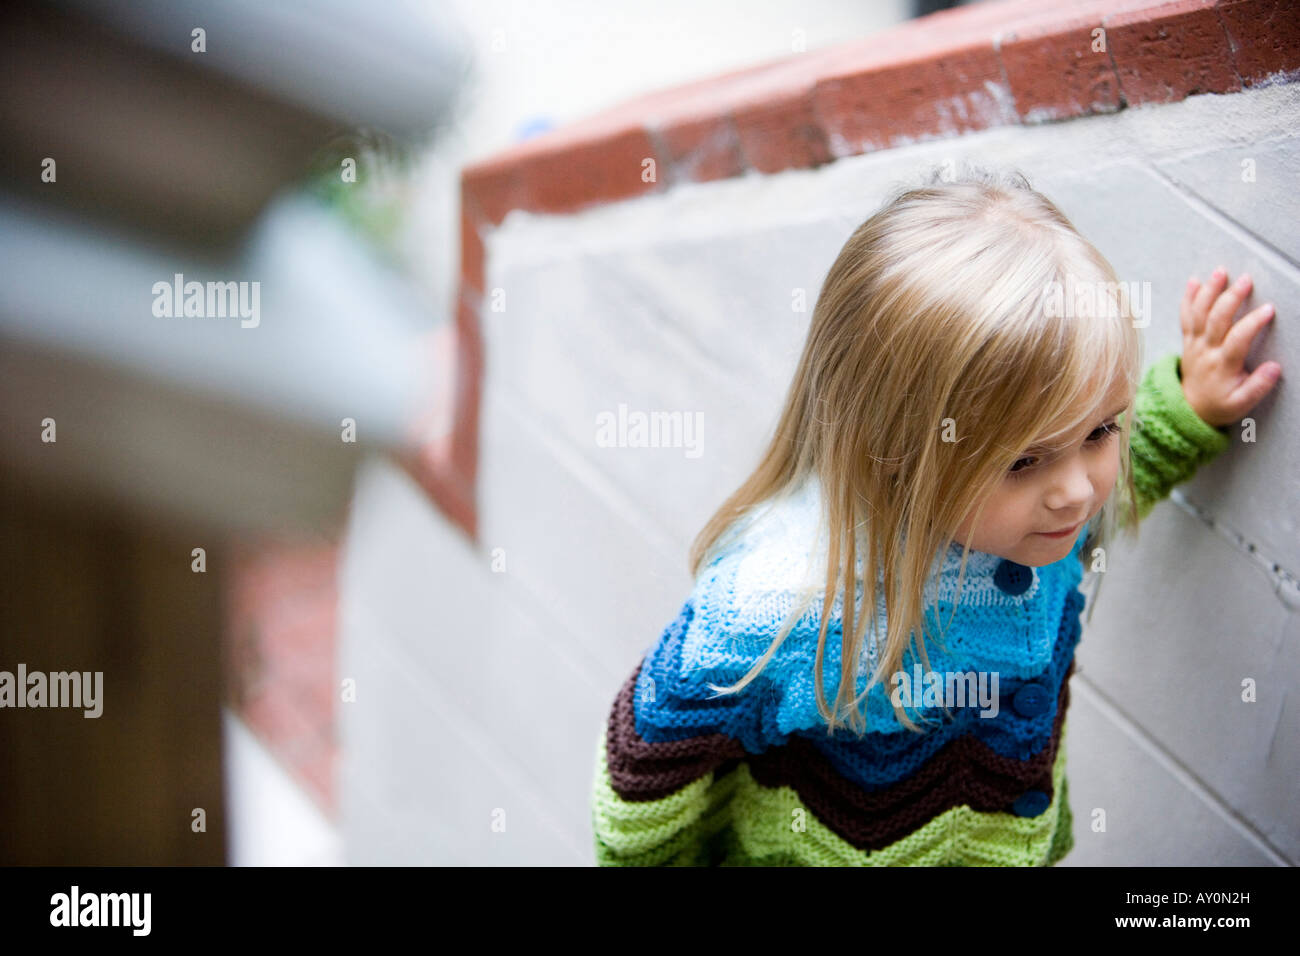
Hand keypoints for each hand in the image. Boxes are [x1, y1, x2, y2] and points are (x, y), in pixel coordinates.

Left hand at [1179, 268, 1280, 427]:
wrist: (1189, 408)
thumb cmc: (1220, 404)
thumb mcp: (1241, 403)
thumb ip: (1258, 386)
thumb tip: (1274, 368)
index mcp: (1222, 365)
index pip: (1237, 339)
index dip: (1252, 323)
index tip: (1268, 309)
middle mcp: (1205, 351)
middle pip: (1216, 320)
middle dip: (1231, 298)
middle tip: (1245, 279)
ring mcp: (1194, 343)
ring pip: (1199, 314)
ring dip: (1209, 291)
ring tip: (1220, 272)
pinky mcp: (1188, 340)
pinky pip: (1185, 317)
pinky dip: (1188, 298)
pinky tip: (1194, 281)